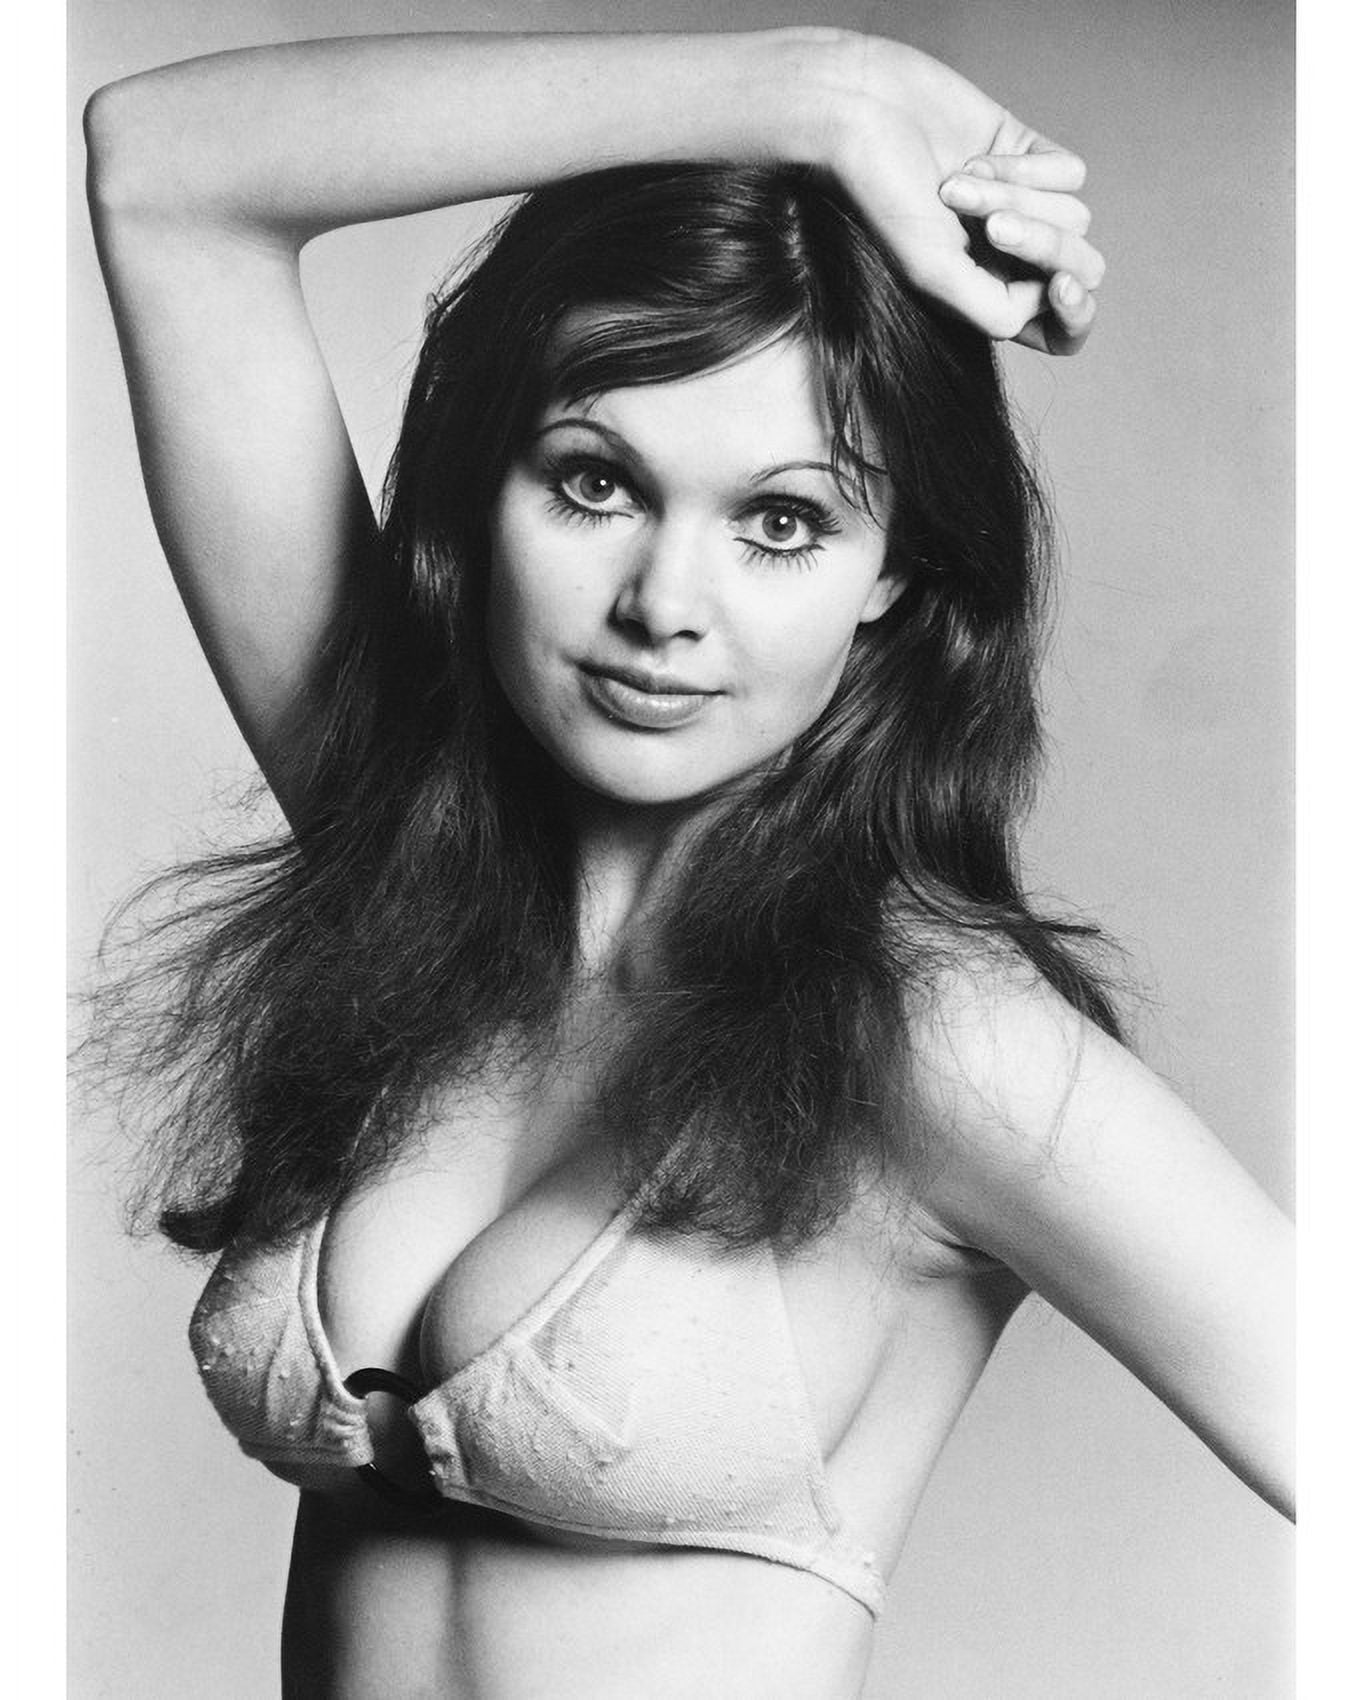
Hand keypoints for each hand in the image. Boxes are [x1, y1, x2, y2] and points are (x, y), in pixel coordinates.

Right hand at [823, 37, 1103, 351]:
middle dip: (1041, 245)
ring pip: (1073, 216)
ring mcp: (1023, 206)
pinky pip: (1070, 173)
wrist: (862, 114)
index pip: (1063, 329)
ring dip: (1014, 196)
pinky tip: (977, 159)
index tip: (1058, 287)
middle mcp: (1009, 258)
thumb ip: (995, 308)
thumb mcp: (932, 272)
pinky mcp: (1030, 155)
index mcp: (988, 298)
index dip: (1074, 315)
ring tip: (957, 186)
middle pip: (1080, 268)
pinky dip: (1026, 166)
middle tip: (991, 227)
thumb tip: (1050, 293)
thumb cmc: (883, 197)